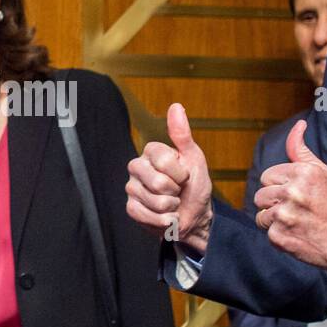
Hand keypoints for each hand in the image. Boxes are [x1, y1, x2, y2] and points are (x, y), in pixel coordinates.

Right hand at [126, 103, 213, 254]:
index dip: (181, 174)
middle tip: (178, 191)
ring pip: (154, 201)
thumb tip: (176, 106)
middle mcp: (137, 167)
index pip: (164, 160)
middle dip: (176, 192)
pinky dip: (162, 220)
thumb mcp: (194, 158)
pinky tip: (165, 216)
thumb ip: (182, 134)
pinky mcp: (131, 208)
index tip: (185, 176)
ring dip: (171, 208)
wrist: (195, 216)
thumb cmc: (195, 186)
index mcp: (151, 152)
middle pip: (158, 182)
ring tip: (172, 204)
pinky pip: (144, 214)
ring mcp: (132, 188)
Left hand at [253, 120, 326, 272]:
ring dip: (274, 220)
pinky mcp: (280, 236)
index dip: (279, 186)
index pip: (267, 176)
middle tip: (295, 210)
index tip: (295, 194)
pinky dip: (279, 236)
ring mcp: (285, 216)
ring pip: (261, 214)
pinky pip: (267, 232)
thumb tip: (298, 126)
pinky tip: (296, 234)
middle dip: (274, 203)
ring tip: (295, 222)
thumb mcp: (324, 172)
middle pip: (261, 195)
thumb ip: (302, 151)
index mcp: (303, 173)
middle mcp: (293, 192)